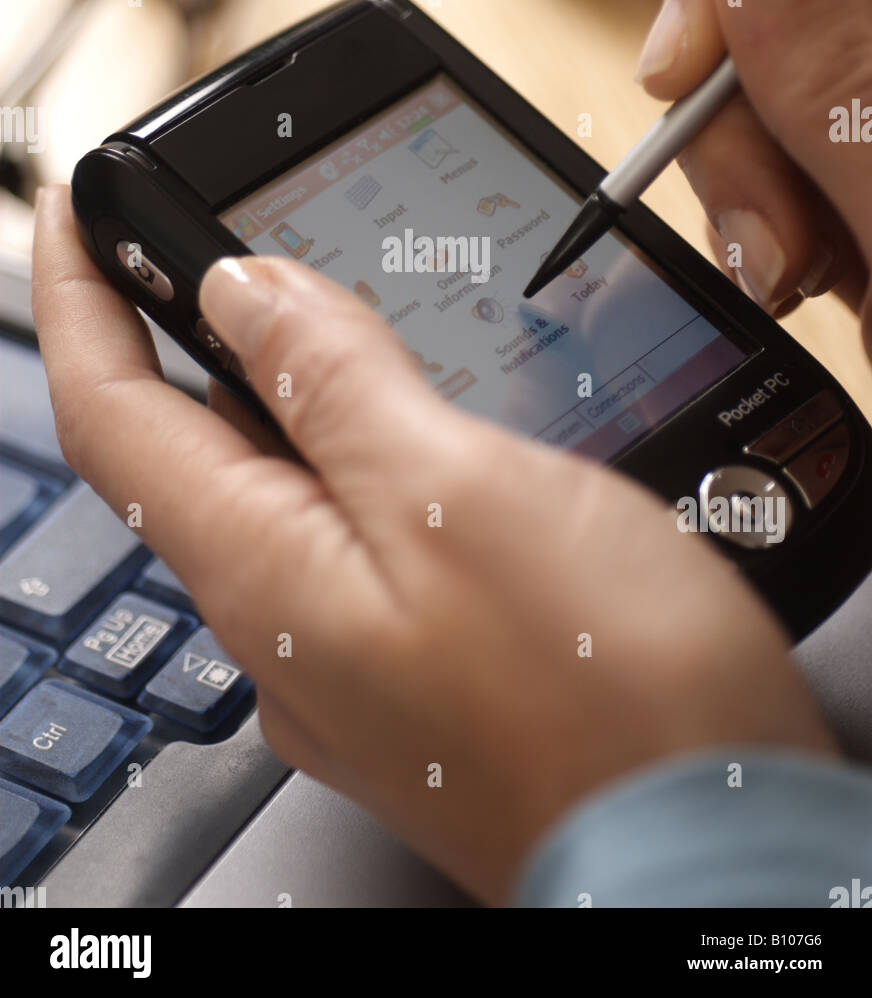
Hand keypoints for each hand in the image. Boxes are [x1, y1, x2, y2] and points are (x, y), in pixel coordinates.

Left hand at [32, 187, 833, 904]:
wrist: (704, 847)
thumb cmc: (600, 699)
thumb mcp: (457, 493)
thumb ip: (338, 387)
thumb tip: (246, 296)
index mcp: (264, 568)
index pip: (110, 410)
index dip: (77, 297)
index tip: (71, 210)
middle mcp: (284, 621)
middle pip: (185, 450)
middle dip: (175, 332)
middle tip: (194, 237)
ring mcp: (348, 651)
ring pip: (276, 490)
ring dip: (273, 389)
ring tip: (306, 310)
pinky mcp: (418, 663)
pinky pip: (347, 535)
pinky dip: (353, 453)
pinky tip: (407, 430)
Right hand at [636, 0, 871, 356]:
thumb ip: (846, 73)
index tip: (679, 75)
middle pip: (793, 1)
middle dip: (748, 129)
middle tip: (768, 240)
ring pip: (789, 96)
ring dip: (775, 200)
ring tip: (825, 281)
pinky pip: (812, 165)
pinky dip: (804, 231)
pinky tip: (842, 281)